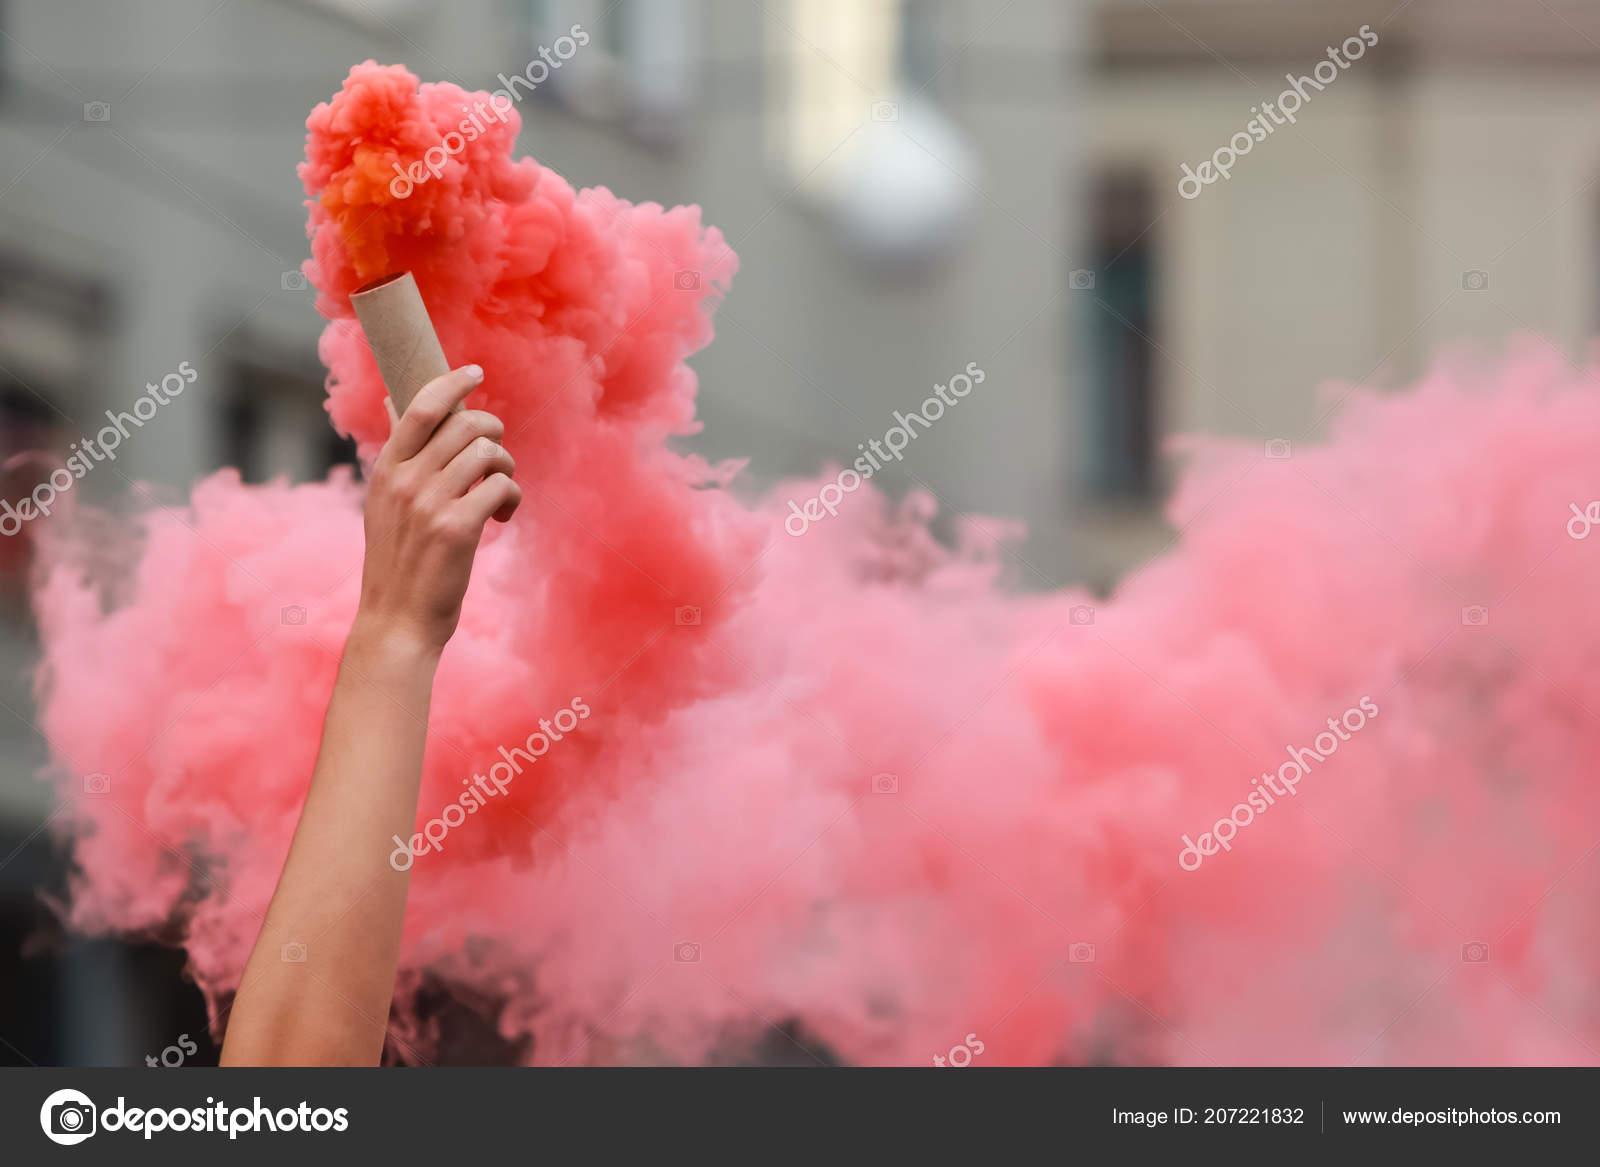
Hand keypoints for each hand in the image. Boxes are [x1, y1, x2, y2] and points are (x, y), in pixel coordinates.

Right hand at [354, 364, 520, 653]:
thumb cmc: (398, 561)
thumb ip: (395, 454)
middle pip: (466, 424)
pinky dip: (511, 497)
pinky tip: (502, 515)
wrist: (397, 620)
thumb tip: (394, 400)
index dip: (452, 382)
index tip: (475, 371)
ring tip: (500, 493)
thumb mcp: (383, 502)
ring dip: (506, 467)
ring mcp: (430, 503)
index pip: (419, 406)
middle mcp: (405, 480)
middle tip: (497, 458)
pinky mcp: (458, 528)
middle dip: (493, 433)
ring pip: (489, 452)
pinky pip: (502, 487)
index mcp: (386, 470)